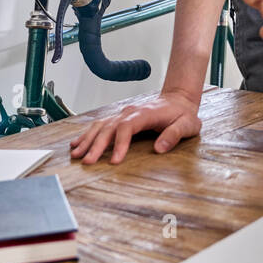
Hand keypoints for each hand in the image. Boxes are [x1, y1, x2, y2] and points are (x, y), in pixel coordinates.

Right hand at [69, 91, 201, 163]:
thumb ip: (174, 135)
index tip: (114, 161)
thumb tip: (160, 148)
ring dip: (87, 139)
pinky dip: (87, 134)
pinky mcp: (120, 118)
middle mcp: (130, 112)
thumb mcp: (187, 125)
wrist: (178, 100)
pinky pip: (100, 125)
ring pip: (101, 125)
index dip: (119, 143)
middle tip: (88, 162)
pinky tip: (77, 144)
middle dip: (97, 145)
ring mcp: (123, 114)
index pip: (127, 127)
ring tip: (76, 154)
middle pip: (109, 127)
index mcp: (145, 114)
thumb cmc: (182, 114)